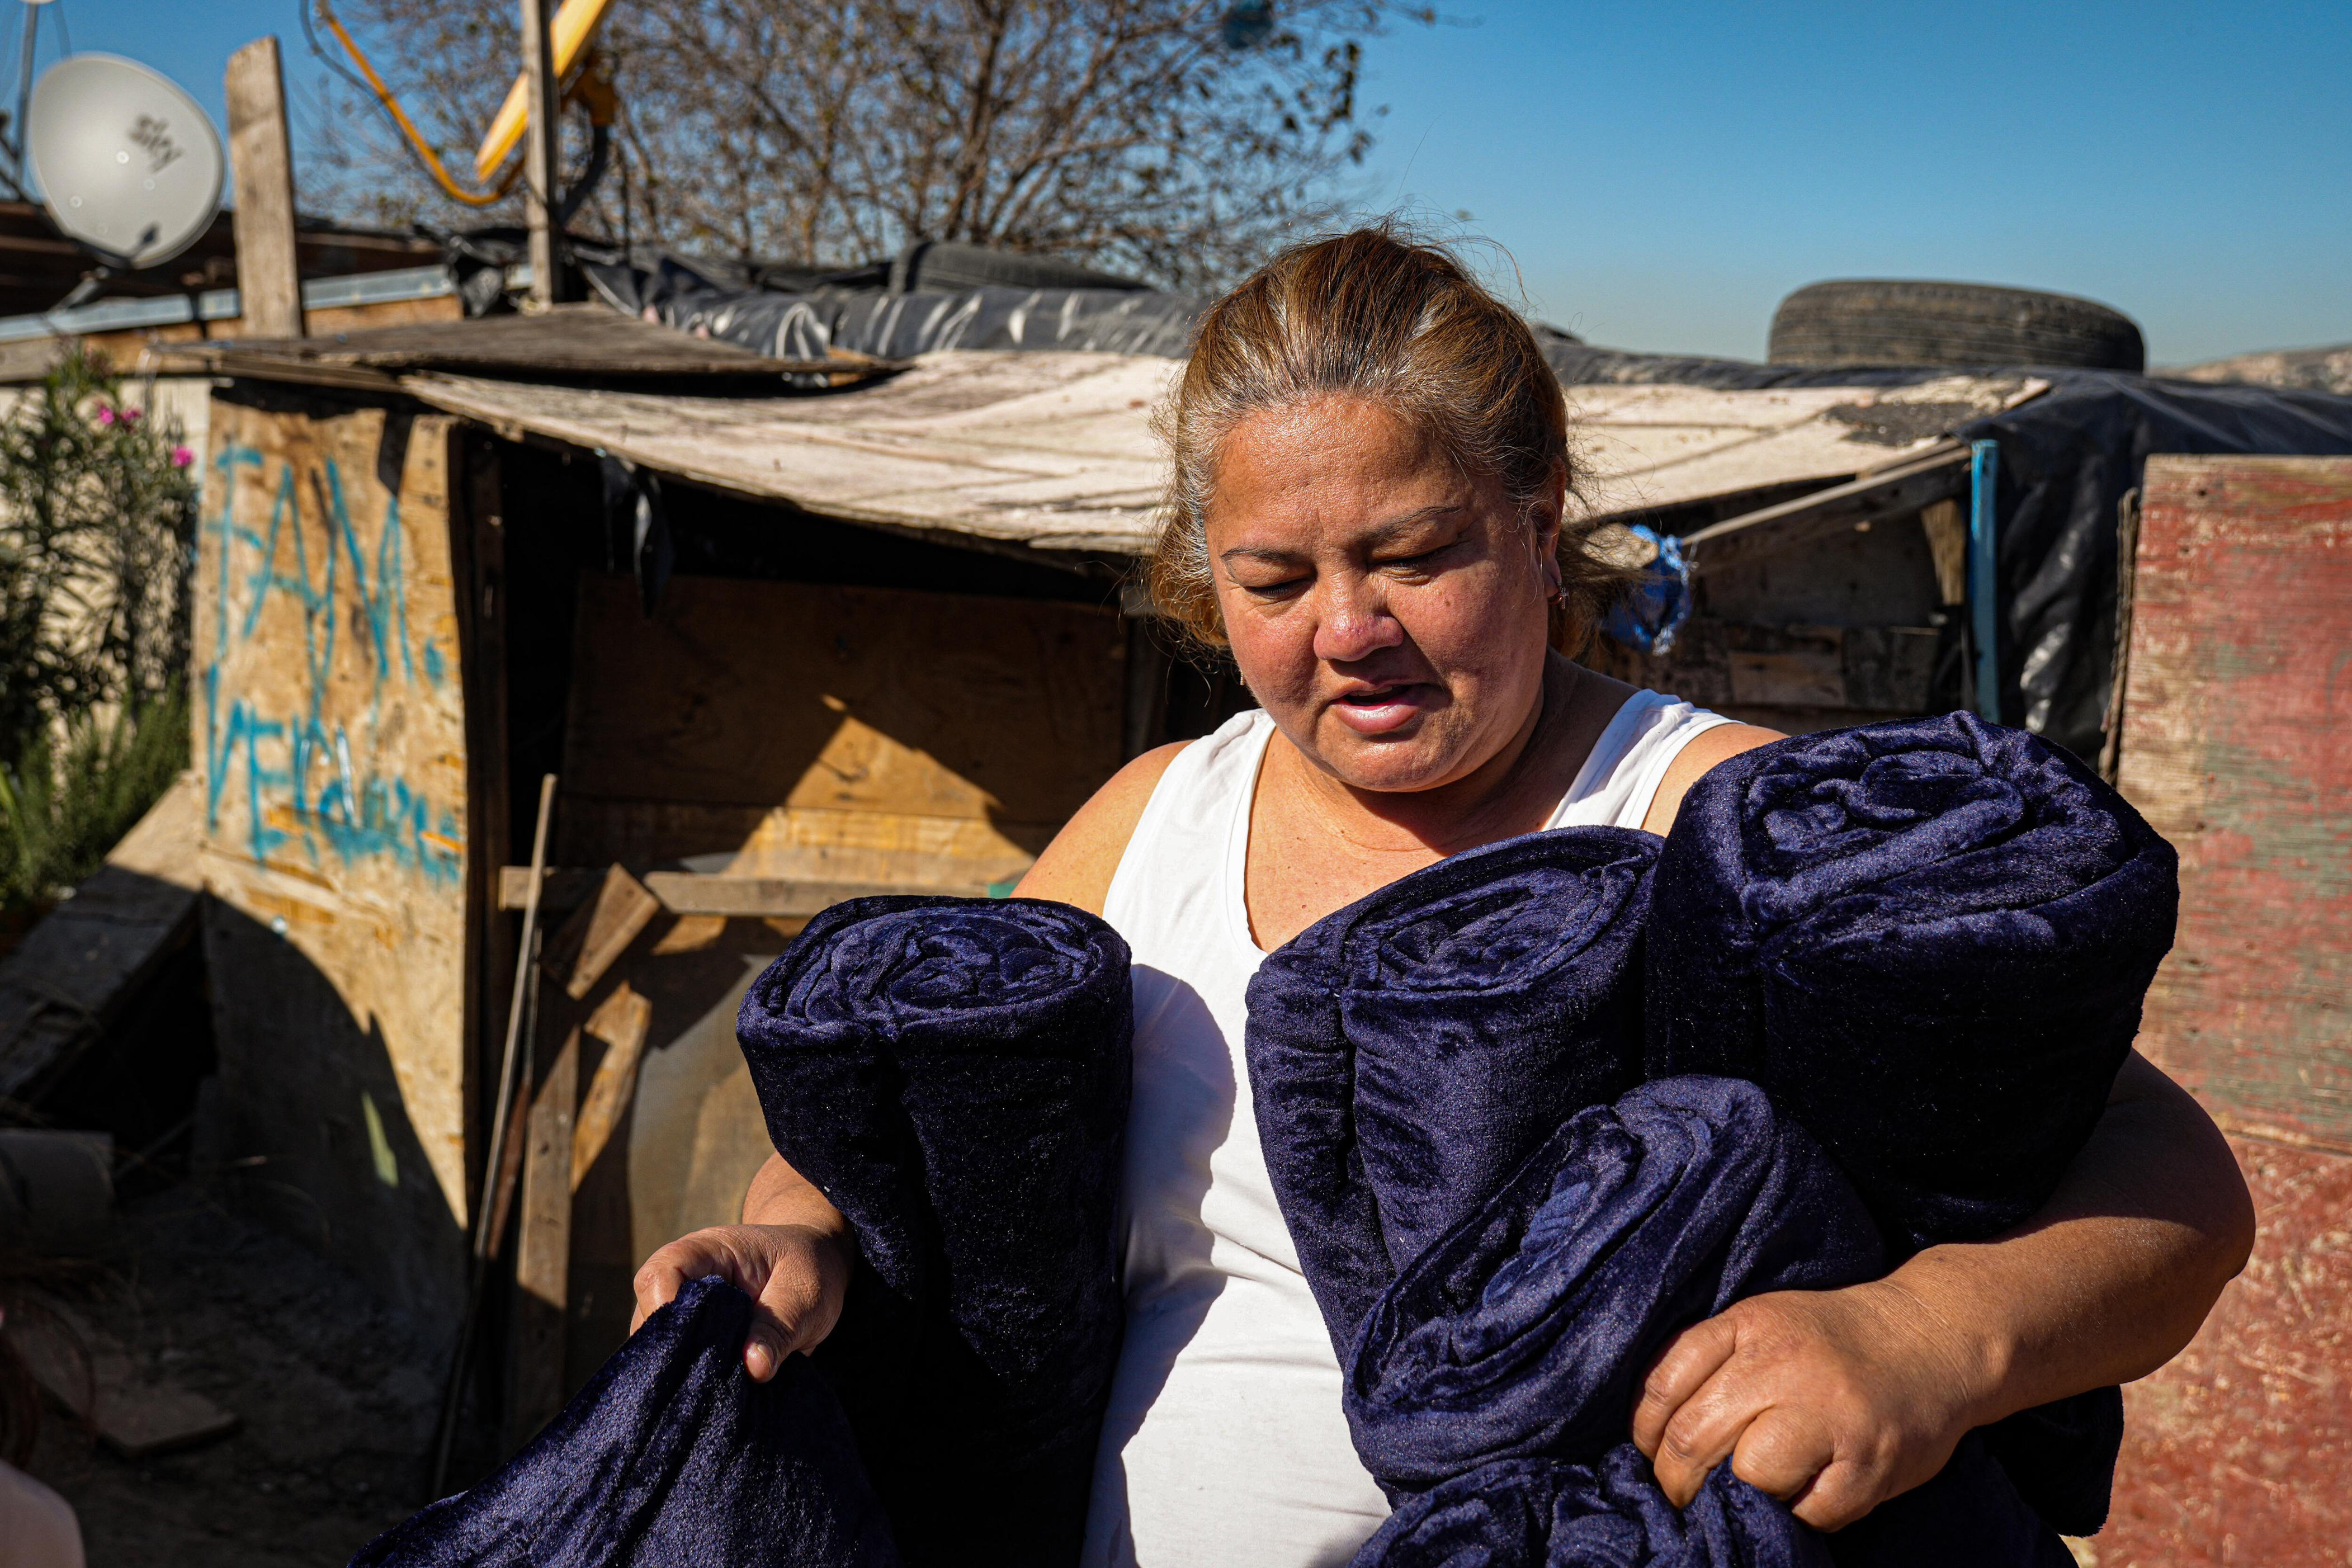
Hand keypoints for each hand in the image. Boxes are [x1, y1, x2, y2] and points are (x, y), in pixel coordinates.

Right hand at [630, 1222, 851, 1381]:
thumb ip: (779, 1327)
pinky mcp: (693, 1340)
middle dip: (672, 1354)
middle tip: (704, 1385)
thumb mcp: (805, 1294)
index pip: (663, 1272)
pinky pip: (677, 1363)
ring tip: (709, 1396)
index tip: (691, 1344)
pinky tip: (709, 1401)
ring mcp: (685, 1312)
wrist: (814, 1269)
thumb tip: (754, 1369)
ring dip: (680, 1374)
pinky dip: (691, 1382)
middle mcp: (685, 1281)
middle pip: (651, 1317)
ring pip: (658, 1347)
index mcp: (708, 1252)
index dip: (665, 1307)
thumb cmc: (808, 1270)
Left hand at [1630, 1280, 1993, 1530]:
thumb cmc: (1833, 1340)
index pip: (1667, 1384)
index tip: (1650, 1452)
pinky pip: (1809, 1513)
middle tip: (1680, 1493)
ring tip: (1734, 1498)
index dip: (1645, 1432)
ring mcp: (1832, 1416)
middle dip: (1675, 1479)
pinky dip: (1792, 1517)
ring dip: (1731, 1500)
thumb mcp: (1766, 1322)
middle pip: (1697, 1437)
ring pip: (1749, 1478)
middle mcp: (1787, 1366)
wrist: (1933, 1337)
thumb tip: (1653, 1428)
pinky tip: (1793, 1500)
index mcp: (1753, 1325)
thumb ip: (1713, 1360)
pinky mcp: (1871, 1465)